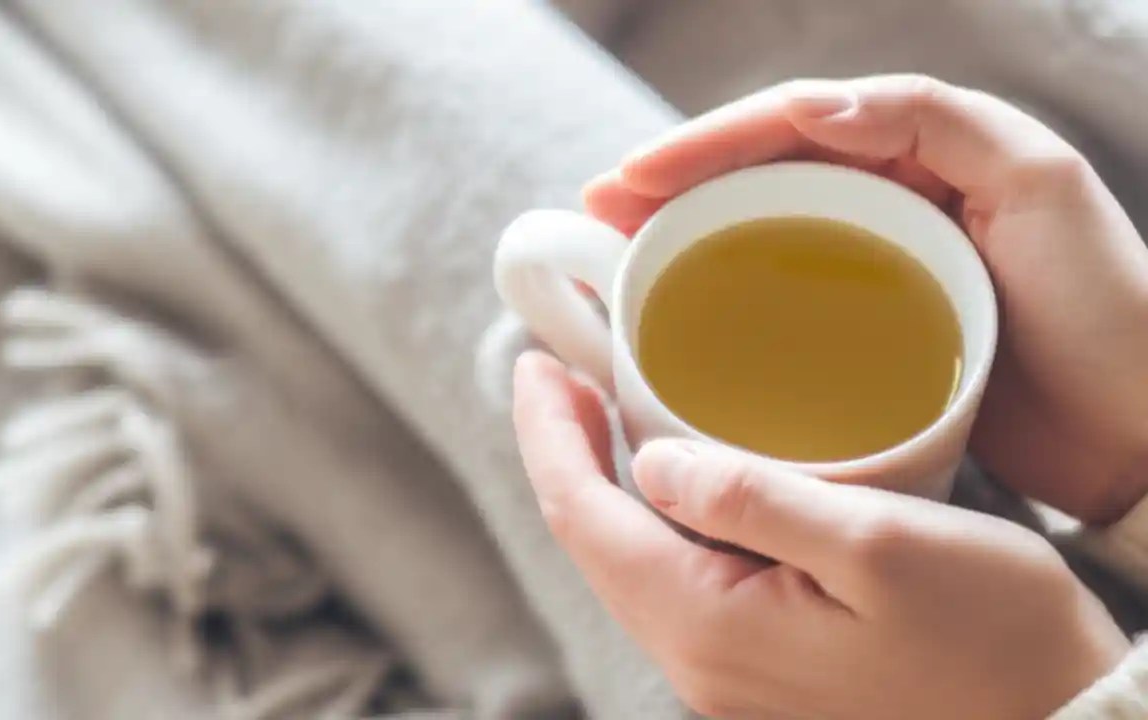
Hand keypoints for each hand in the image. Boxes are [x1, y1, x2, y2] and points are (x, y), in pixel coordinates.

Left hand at [512, 351, 1127, 718]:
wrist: (1052, 717)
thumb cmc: (991, 636)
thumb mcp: (881, 546)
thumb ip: (755, 498)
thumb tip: (654, 459)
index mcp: (708, 622)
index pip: (582, 517)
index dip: (547, 435)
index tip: (535, 362)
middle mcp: (697, 654)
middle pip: (591, 538)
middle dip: (564, 449)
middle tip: (562, 366)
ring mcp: (724, 663)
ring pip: (626, 556)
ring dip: (604, 478)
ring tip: (601, 404)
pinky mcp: (757, 657)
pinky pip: (670, 574)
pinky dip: (652, 512)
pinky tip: (673, 471)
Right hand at [584, 75, 1147, 523]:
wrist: (1142, 437)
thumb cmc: (1109, 315)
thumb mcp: (1040, 186)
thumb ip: (936, 122)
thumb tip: (812, 107)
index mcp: (923, 152)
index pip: (792, 125)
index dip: (703, 144)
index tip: (631, 178)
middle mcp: (892, 197)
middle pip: (761, 173)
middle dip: (675, 184)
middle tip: (602, 212)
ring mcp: (878, 265)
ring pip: (762, 232)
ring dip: (688, 235)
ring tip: (621, 256)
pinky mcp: (872, 330)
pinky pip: (786, 299)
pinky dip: (730, 299)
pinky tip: (686, 316)